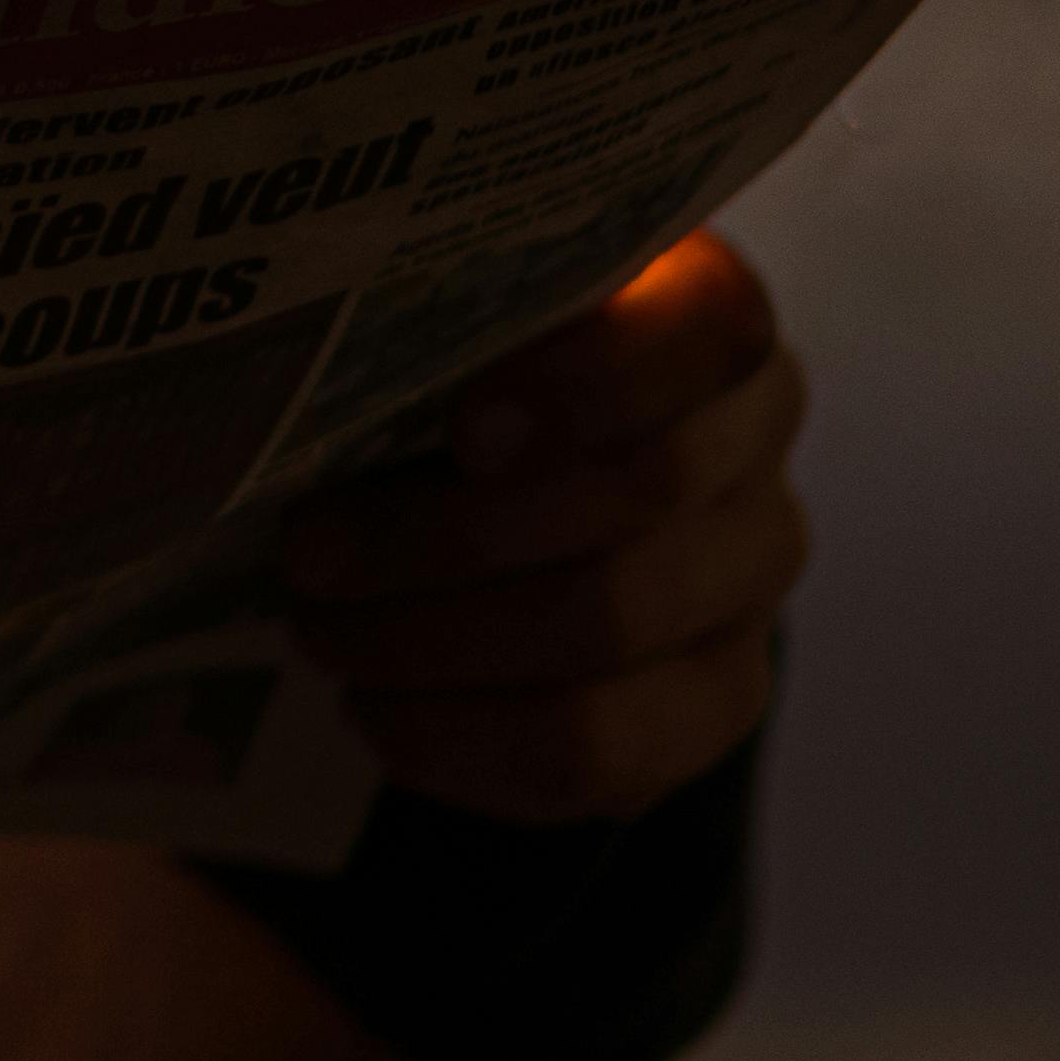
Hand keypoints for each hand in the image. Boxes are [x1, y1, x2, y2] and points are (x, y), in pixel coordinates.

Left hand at [281, 232, 807, 822]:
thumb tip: (314, 349)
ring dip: (435, 640)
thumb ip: (431, 318)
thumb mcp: (446, 328)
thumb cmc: (455, 382)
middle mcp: (751, 443)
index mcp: (702, 311)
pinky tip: (376, 712)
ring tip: (323, 633)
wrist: (511, 503)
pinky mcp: (714, 700)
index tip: (462, 429)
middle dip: (447, 534)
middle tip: (308, 554)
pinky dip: (463, 738)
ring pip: (608, 626)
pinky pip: (597, 750)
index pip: (708, 327)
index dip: (593, 380)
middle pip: (637, 493)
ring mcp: (747, 581)